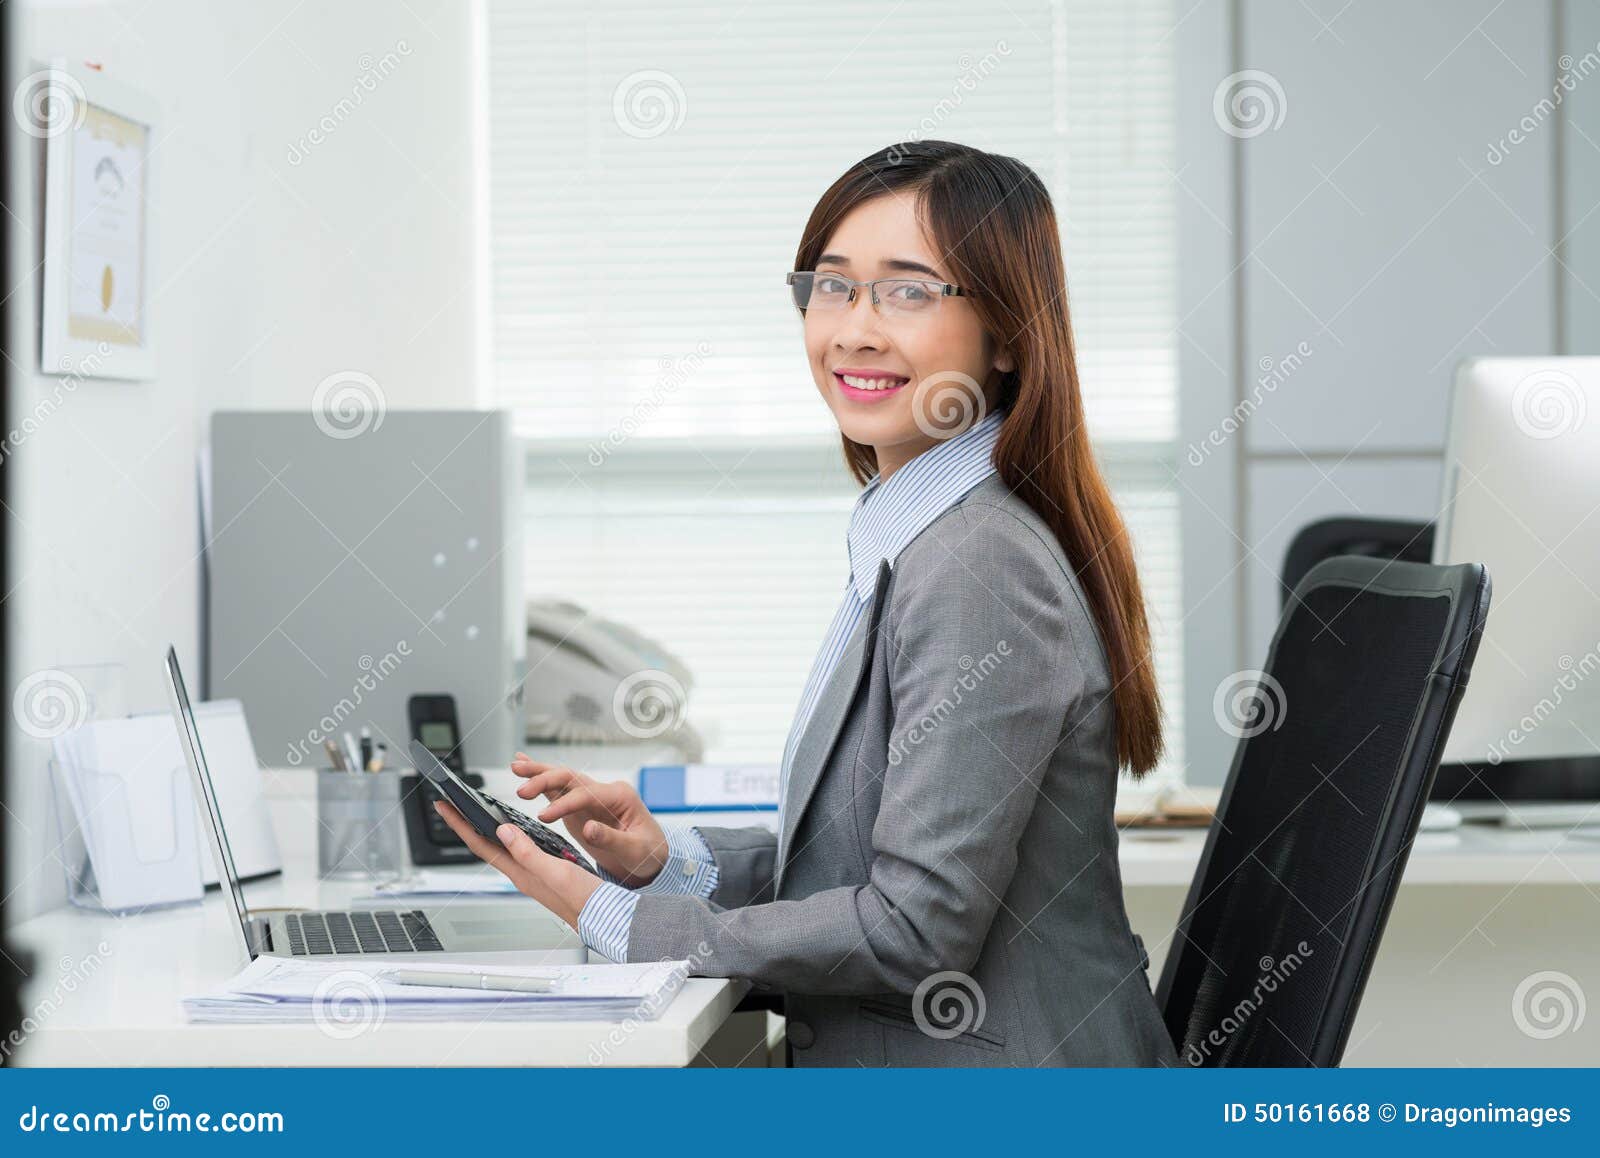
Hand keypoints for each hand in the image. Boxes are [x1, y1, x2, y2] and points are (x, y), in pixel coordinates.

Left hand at [432, 801, 601, 929]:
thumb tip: (503, 831)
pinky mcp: (547, 869)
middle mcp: (523, 872)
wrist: (608, 918)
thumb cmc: (586, 901)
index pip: (481, 845)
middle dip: (467, 823)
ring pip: (502, 845)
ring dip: (486, 827)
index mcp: (521, 873)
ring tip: (476, 812)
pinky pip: (521, 847)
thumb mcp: (557, 872)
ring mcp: (534, 872)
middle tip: (453, 804)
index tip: (444, 806)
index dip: (460, 824)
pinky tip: (516, 828)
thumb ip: (529, 853)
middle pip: (486, 843)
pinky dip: (512, 832)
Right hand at [509, 753, 668, 886]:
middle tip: (521, 793)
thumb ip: (612, 839)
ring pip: (561, 778)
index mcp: (620, 797)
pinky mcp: (581, 806)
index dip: (564, 805)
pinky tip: (523, 767)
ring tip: (515, 767)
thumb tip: (589, 827)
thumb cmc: (648, 853)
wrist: (653, 857)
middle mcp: (604, 791)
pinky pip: (558, 789)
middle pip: (570, 777)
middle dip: (545, 780)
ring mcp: (592, 797)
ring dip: (538, 772)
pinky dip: (540, 778)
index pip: (586, 794)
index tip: (544, 817)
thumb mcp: (635, 850)